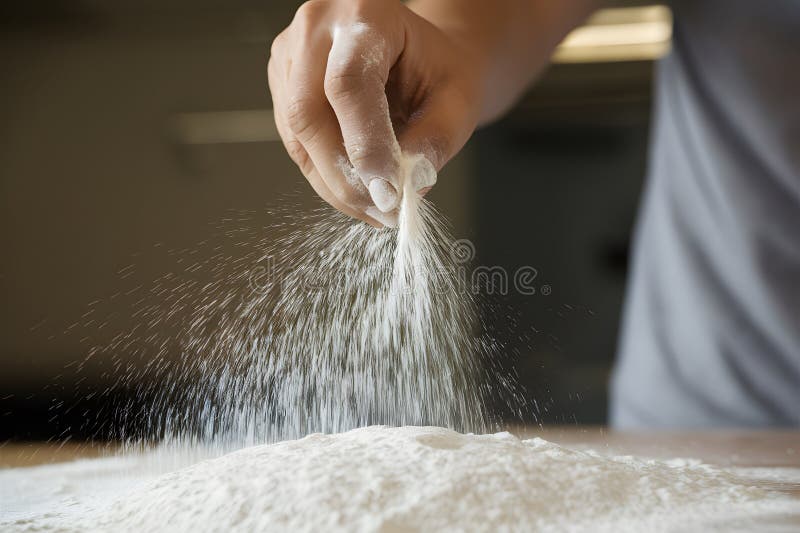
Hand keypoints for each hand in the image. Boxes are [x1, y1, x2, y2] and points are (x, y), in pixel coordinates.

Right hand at [268, 0, 483, 226]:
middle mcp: (315, 29)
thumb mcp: (458, 98)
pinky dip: (327, 178)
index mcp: (364, 12)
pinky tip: (359, 193)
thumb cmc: (438, 70)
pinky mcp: (282, 86)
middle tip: (384, 212)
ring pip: (298, 137)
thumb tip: (410, 185)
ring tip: (377, 209)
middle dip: (345, 176)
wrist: (418, 56)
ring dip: (336, 185)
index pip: (349, 82)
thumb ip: (437, 139)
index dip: (365, 143)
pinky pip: (297, 145)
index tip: (388, 192)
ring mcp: (290, 57)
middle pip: (309, 113)